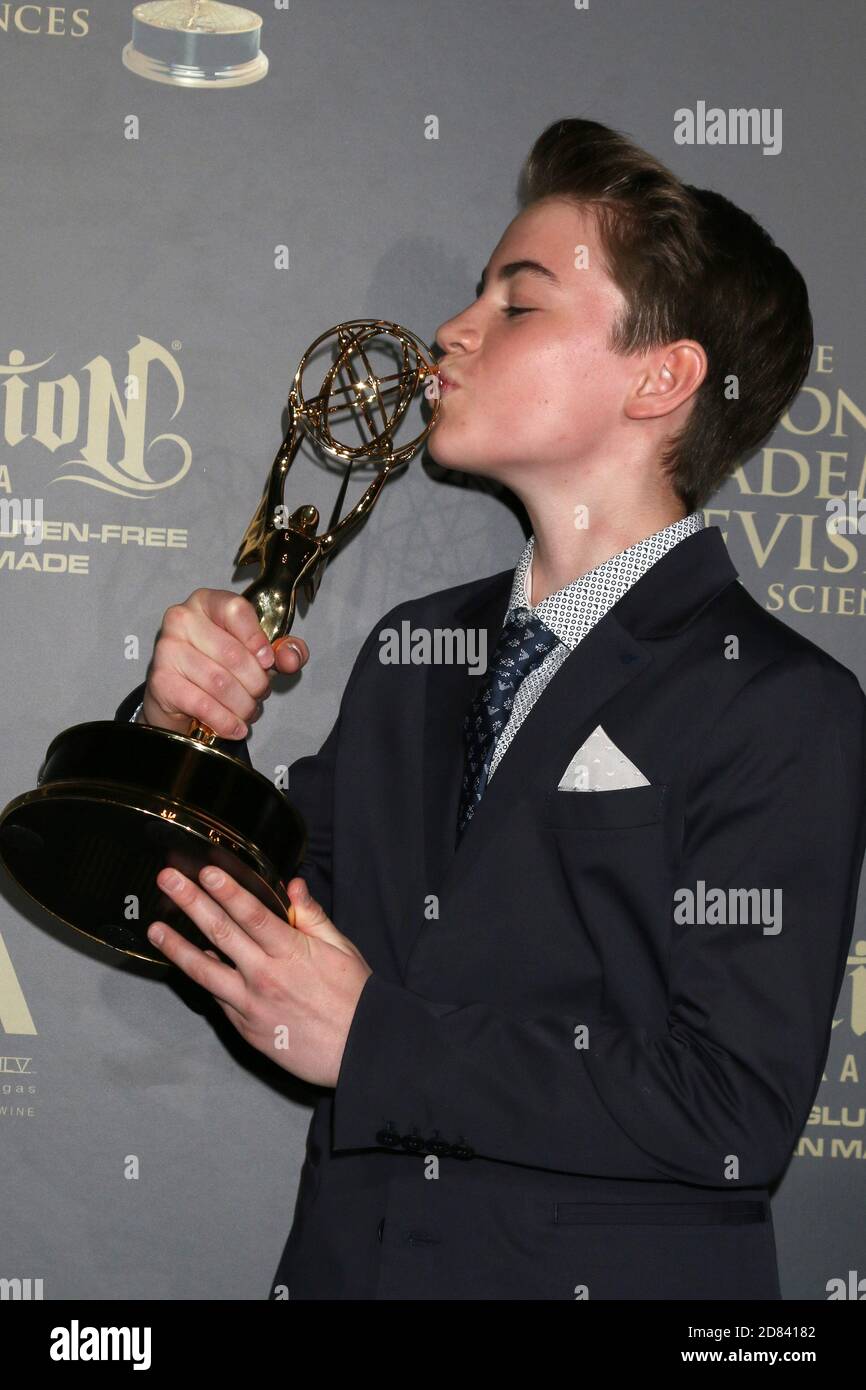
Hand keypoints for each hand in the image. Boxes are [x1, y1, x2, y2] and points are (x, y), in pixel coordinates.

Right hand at [141, 588, 309, 738]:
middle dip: (256, 682)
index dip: (257, 638)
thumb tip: (291, 658)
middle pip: (232, 653)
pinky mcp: (160, 680)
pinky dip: (225, 721)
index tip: (267, 661)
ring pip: (219, 683)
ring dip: (243, 705)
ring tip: (248, 711)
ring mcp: (167, 649)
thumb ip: (283, 650)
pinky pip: (202, 704)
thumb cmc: (220, 664)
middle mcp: (182, 619)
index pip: (236, 610)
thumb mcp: (257, 652)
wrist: (178, 695)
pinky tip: (235, 727)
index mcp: (208, 602)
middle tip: (260, 694)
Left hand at [146, 867, 371, 1087]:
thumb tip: (294, 887)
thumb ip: (312, 916)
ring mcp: (251, 1004)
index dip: (226, 890)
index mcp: (291, 952)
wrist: (359, 1050)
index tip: (205, 872)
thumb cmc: (354, 998)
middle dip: (191, 902)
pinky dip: (203, 979)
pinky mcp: (246, 1028)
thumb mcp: (341, 948)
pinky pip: (218, 998)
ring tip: (155, 929)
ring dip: (176, 946)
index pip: (251, 914)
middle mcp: (265, 976)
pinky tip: (189, 963)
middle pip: (220, 933)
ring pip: (205, 971)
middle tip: (168, 880)